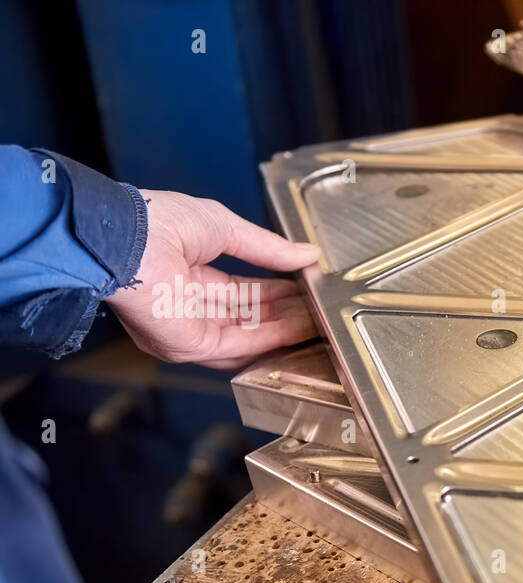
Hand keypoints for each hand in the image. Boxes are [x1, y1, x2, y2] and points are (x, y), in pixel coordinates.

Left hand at [107, 189, 319, 369]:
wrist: (128, 236)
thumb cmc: (157, 222)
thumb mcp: (225, 227)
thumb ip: (267, 248)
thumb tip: (308, 255)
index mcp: (185, 276)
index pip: (238, 292)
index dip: (274, 292)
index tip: (304, 289)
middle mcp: (185, 308)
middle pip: (245, 318)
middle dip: (284, 313)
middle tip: (318, 308)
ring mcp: (187, 330)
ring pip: (247, 335)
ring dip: (284, 328)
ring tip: (317, 319)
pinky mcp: (189, 345)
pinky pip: (238, 345)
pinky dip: (271, 337)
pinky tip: (299, 326)